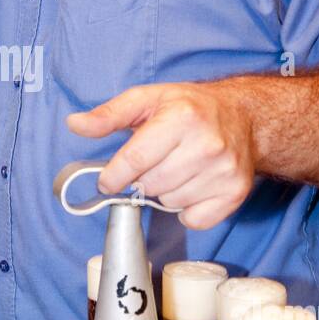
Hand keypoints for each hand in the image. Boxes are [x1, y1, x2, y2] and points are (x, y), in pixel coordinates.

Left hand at [66, 80, 255, 229]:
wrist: (243, 116)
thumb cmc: (189, 107)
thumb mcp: (147, 99)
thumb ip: (109, 114)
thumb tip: (75, 124)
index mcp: (182, 118)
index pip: (135, 160)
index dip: (114, 175)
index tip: (109, 179)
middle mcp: (207, 145)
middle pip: (151, 185)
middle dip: (144, 178)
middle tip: (157, 161)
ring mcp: (224, 171)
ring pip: (170, 203)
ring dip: (166, 192)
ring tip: (179, 167)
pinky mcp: (235, 193)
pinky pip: (193, 219)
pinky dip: (187, 209)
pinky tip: (194, 184)